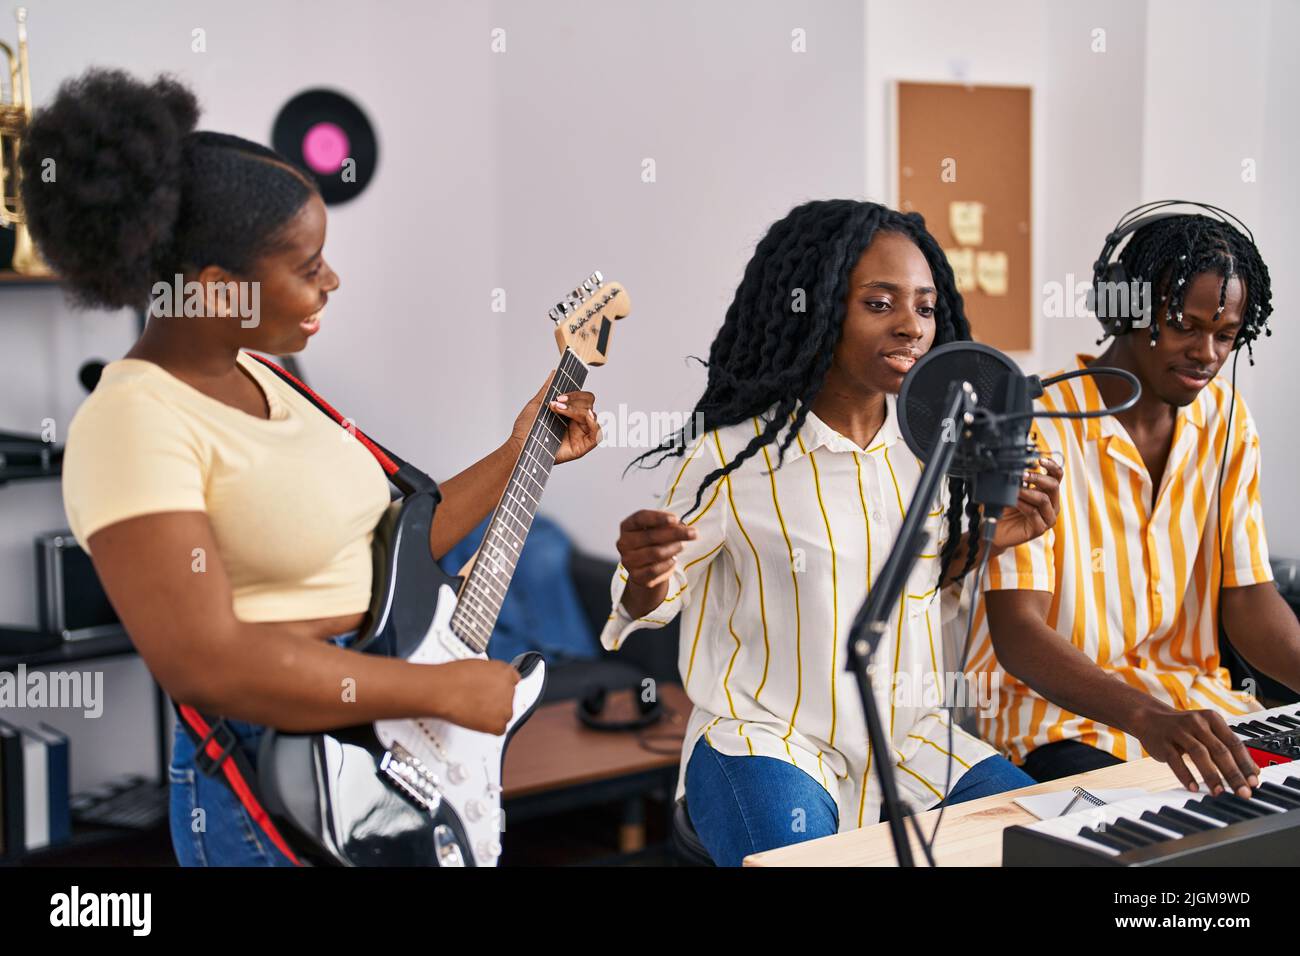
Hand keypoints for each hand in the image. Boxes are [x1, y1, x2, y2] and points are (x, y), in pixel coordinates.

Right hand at [436, 659, 519, 734]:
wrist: (443, 690)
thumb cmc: (453, 677)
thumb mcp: (478, 665)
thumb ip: (490, 674)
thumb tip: (488, 681)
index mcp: (506, 671)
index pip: (513, 680)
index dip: (500, 687)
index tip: (494, 690)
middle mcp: (509, 689)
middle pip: (508, 698)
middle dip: (496, 700)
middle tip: (480, 701)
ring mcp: (506, 707)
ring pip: (504, 714)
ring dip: (493, 714)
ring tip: (474, 708)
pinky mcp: (498, 724)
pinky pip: (499, 729)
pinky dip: (489, 727)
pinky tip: (477, 719)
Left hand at [510, 374, 600, 463]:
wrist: (520, 445)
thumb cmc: (526, 429)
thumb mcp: (537, 404)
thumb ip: (548, 389)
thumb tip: (554, 372)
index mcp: (569, 412)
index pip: (583, 397)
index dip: (575, 394)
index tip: (560, 396)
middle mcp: (577, 422)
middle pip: (589, 404)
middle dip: (574, 401)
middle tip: (557, 403)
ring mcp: (580, 434)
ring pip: (591, 415)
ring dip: (576, 410)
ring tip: (559, 410)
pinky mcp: (582, 446)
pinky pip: (597, 434)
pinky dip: (593, 423)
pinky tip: (584, 416)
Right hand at [616, 509, 696, 616]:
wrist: (645, 569)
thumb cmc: (653, 544)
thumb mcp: (658, 530)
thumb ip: (667, 526)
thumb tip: (681, 526)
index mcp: (627, 526)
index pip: (640, 518)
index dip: (658, 517)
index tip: (676, 518)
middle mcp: (623, 543)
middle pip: (650, 536)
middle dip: (675, 533)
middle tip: (693, 533)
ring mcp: (628, 560)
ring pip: (655, 553)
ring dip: (673, 548)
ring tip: (682, 546)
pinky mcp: (636, 576)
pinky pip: (655, 569)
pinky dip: (667, 564)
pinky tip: (673, 560)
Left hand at [990, 455, 1061, 552]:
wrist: (994, 529)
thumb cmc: (1004, 508)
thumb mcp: (1011, 490)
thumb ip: (1017, 479)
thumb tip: (1017, 465)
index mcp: (1047, 492)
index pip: (1057, 476)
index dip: (1052, 466)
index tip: (1040, 459)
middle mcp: (1051, 504)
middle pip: (1054, 486)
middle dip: (1038, 478)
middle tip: (1023, 474)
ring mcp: (1047, 517)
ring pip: (1044, 500)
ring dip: (1028, 492)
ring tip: (1015, 489)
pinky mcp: (1040, 529)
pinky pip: (1034, 513)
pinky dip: (1022, 504)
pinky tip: (1013, 501)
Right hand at [1128, 703, 1259, 797]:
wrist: (1149, 717)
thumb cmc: (1184, 728)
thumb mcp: (1208, 732)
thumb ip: (1228, 748)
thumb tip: (1254, 772)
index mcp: (1212, 719)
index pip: (1234, 743)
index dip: (1246, 764)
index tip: (1254, 782)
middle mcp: (1197, 723)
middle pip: (1219, 750)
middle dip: (1233, 774)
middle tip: (1243, 793)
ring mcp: (1178, 732)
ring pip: (1199, 754)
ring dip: (1211, 775)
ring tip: (1219, 793)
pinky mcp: (1163, 742)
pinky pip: (1175, 760)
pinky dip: (1185, 775)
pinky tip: (1193, 788)